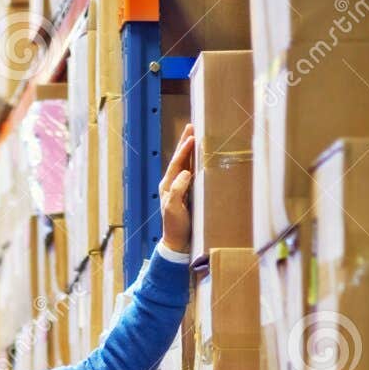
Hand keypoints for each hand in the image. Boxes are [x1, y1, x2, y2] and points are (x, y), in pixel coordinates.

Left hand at [159, 123, 193, 254]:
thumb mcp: (173, 209)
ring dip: (190, 150)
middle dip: (185, 143)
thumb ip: (177, 190)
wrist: (178, 243)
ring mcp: (179, 189)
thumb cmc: (175, 227)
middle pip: (179, 159)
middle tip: (192, 126)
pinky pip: (191, 173)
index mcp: (167, 186)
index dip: (184, 150)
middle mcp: (172, 184)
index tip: (192, 136)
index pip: (176, 163)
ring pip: (185, 164)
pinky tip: (201, 157)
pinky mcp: (187, 194)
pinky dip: (196, 162)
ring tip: (196, 135)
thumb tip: (186, 173)